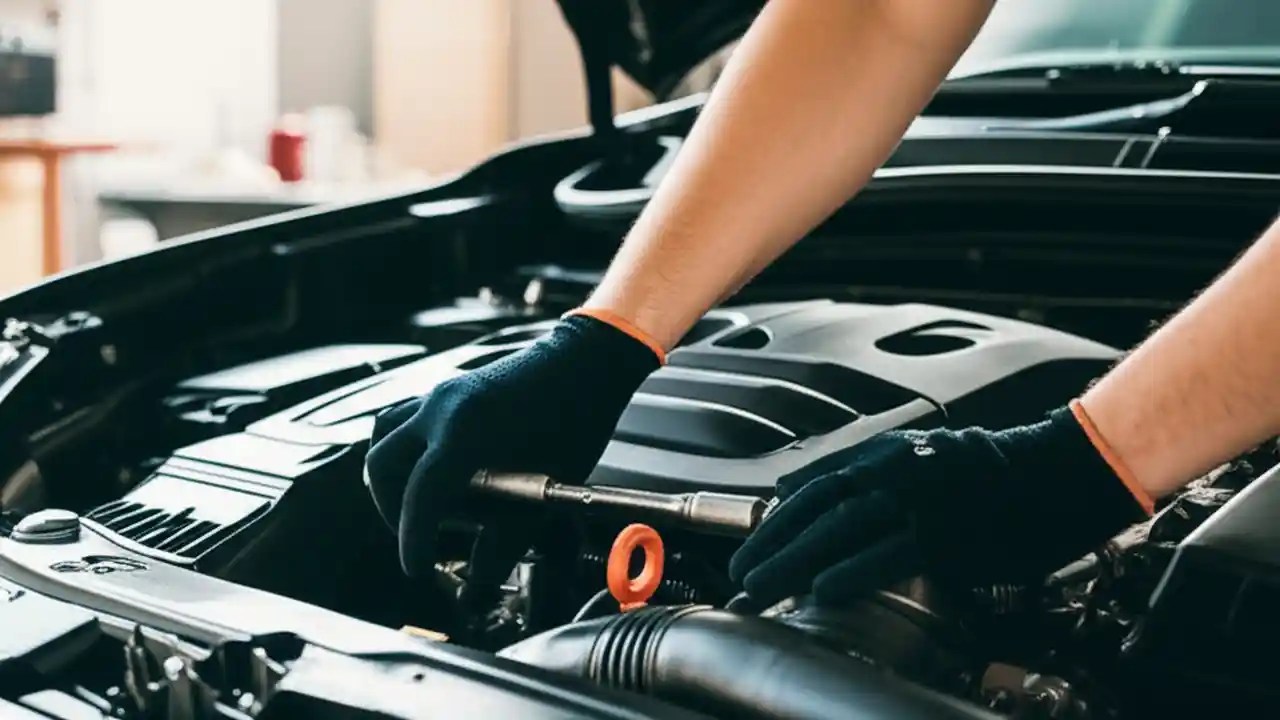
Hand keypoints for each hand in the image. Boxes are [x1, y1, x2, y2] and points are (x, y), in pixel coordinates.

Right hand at [364, 312, 660, 579]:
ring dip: (395, 476)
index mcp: (464, 432)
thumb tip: (482, 573)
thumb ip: (508, 536)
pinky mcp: (445, 389)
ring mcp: (439, 394)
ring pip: (385, 437)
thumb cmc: (574, 420)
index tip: (416, 567)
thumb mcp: (546, 488)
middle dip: (395, 508)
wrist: (585, 363)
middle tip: (424, 534)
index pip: (421, 495)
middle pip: (386, 465)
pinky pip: (403, 419)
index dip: (413, 537)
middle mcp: (440, 408)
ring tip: (430, 502)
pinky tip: (439, 470)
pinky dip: (406, 449)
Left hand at [729, 407, 1149, 607]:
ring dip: (794, 560)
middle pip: (817, 509)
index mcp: (886, 455)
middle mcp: (895, 472)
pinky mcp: (947, 536)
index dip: (777, 518)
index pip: (816, 486)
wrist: (1056, 474)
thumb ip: (863, 472)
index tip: (750, 544)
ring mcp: (920, 503)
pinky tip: (822, 587)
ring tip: (761, 584)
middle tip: (741, 572)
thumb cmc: (990, 470)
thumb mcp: (919, 457)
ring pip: (840, 531)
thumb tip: (801, 488)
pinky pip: (889, 554)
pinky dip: (852, 569)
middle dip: (772, 543)